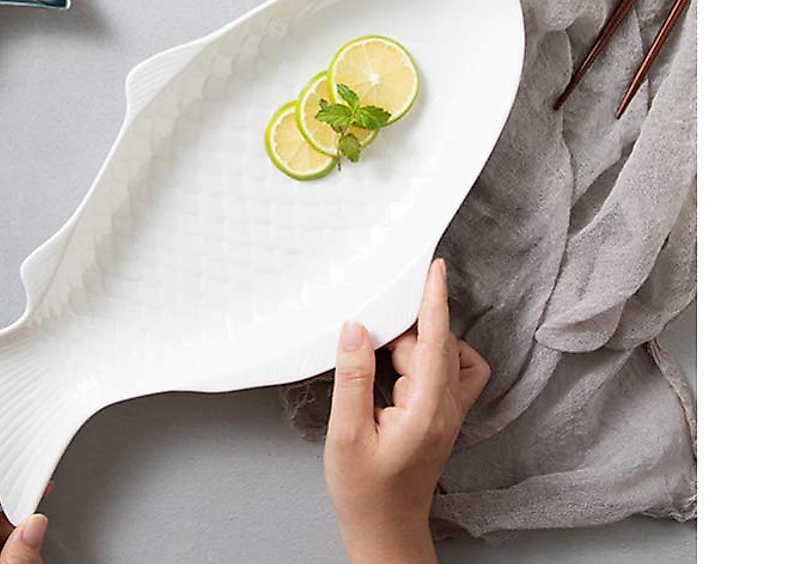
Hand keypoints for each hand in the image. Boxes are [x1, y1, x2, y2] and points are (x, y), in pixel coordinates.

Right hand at [324, 258, 489, 563]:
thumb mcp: (346, 435)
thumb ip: (353, 378)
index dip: (434, 301)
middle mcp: (447, 409)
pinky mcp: (445, 415)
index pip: (436, 342)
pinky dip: (427, 357)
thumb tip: (356, 327)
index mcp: (427, 412)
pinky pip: (448, 370)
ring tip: (377, 363)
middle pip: (432, 345)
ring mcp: (451, 413)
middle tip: (363, 340)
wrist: (386, 531)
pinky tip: (398, 367)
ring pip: (441, 354)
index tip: (435, 268)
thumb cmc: (365, 492)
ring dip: (411, 347)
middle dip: (399, 334)